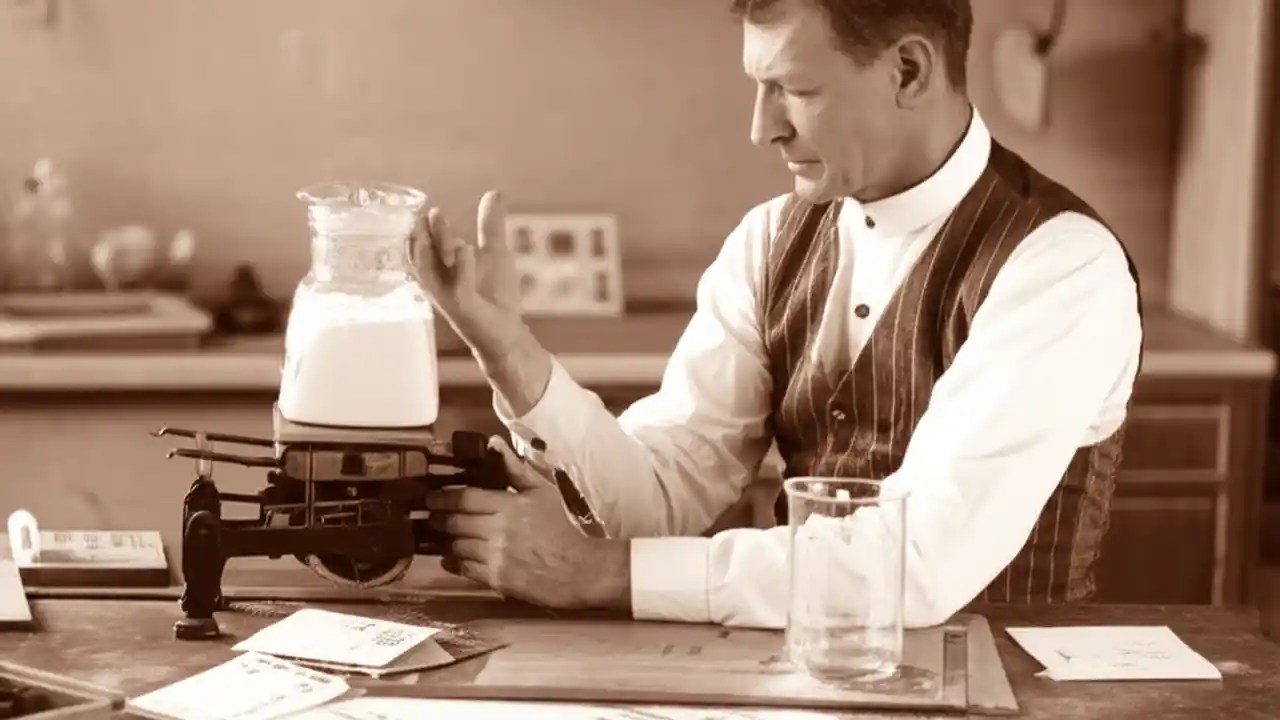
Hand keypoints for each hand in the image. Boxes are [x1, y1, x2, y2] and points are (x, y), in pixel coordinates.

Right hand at [410, 190, 523, 360]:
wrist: (508, 332)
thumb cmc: (495, 294)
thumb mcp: (494, 253)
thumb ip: (490, 226)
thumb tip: (492, 193)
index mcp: (440, 269)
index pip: (422, 244)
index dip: (420, 226)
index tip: (424, 207)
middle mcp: (437, 283)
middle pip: (423, 252)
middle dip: (427, 231)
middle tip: (433, 211)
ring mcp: (447, 296)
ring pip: (432, 268)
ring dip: (437, 243)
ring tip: (440, 219)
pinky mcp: (463, 308)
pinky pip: (458, 285)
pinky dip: (461, 265)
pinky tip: (466, 247)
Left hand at [424, 436, 629, 609]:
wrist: (582, 569)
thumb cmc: (564, 527)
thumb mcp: (543, 492)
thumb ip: (515, 469)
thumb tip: (493, 443)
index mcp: (508, 505)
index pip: (464, 498)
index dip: (442, 498)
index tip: (431, 497)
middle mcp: (497, 530)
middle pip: (455, 522)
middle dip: (438, 519)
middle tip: (431, 517)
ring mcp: (495, 557)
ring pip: (456, 546)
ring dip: (444, 542)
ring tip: (439, 537)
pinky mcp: (497, 579)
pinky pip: (465, 569)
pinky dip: (453, 563)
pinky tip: (450, 560)